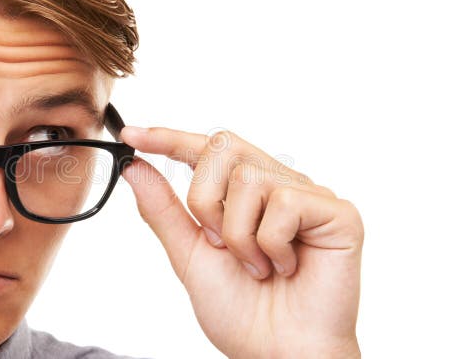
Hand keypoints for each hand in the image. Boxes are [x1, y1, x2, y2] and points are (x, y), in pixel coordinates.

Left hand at [120, 126, 362, 358]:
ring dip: (238, 234)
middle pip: (224, 147)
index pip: (206, 150)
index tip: (131, 134)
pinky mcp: (338, 213)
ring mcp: (309, 197)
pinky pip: (285, 202)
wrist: (278, 354)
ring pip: (249, 178)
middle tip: (217, 244)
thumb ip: (165, 211)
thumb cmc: (242, 312)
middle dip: (205, 199)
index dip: (170, 138)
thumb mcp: (190, 256)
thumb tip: (136, 168)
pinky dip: (271, 244)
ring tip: (257, 266)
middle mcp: (278, 187)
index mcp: (245, 196)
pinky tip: (285, 267)